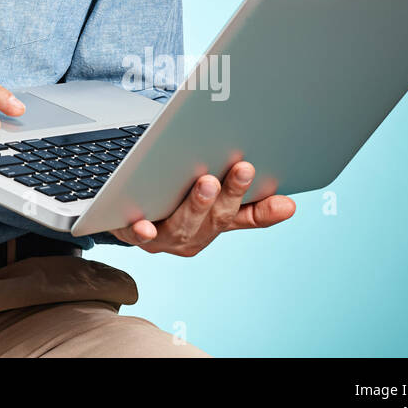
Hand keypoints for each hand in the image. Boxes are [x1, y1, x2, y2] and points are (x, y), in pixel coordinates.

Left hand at [110, 160, 295, 254]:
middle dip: (232, 194)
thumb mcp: (209, 196)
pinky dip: (143, 232)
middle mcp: (194, 235)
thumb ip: (239, 194)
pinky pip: (137, 236)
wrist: (121, 209)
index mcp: (216, 223)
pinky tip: (146, 225)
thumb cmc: (171, 196)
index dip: (267, 212)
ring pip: (184, 227)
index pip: (248, 218)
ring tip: (207, 183)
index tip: (286, 202)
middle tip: (243, 169)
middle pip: (218, 219)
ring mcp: (164, 238)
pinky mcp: (132, 233)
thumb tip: (284, 195)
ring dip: (198, 206)